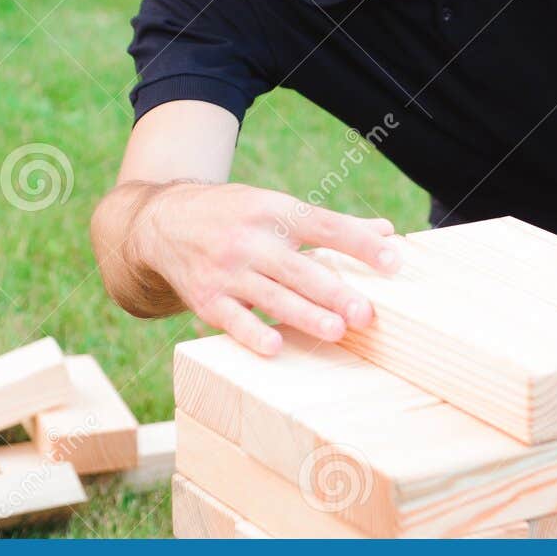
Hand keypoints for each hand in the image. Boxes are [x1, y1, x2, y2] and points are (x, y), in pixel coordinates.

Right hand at [138, 182, 400, 354]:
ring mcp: (227, 271)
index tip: (393, 260)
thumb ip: (332, 226)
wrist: (163, 222)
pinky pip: (233, 320)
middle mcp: (251, 240)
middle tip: (366, 313)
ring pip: (271, 296)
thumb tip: (387, 234)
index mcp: (275, 212)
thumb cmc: (236, 217)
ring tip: (336, 330)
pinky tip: (275, 347)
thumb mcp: (277, 208)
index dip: (359, 243)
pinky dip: (253, 334)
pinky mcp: (208, 300)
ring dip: (304, 314)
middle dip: (333, 290)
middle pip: (299, 267)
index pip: (324, 225)